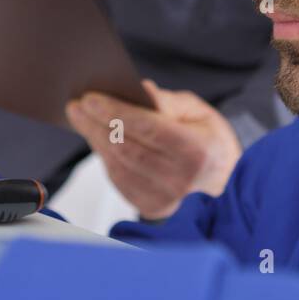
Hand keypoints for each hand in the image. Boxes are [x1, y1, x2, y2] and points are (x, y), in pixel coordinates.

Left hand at [65, 79, 242, 218]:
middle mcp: (181, 180)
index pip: (149, 130)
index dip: (117, 113)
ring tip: (80, 118)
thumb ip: (168, 101)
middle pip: (127, 149)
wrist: (222, 178)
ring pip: (118, 166)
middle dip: (96, 124)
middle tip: (76, 105)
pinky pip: (118, 180)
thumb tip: (138, 91)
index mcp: (197, 152)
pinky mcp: (151, 207)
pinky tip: (95, 138)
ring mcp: (165, 199)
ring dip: (94, 140)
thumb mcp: (197, 111)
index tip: (91, 98)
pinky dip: (103, 157)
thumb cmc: (208, 139)